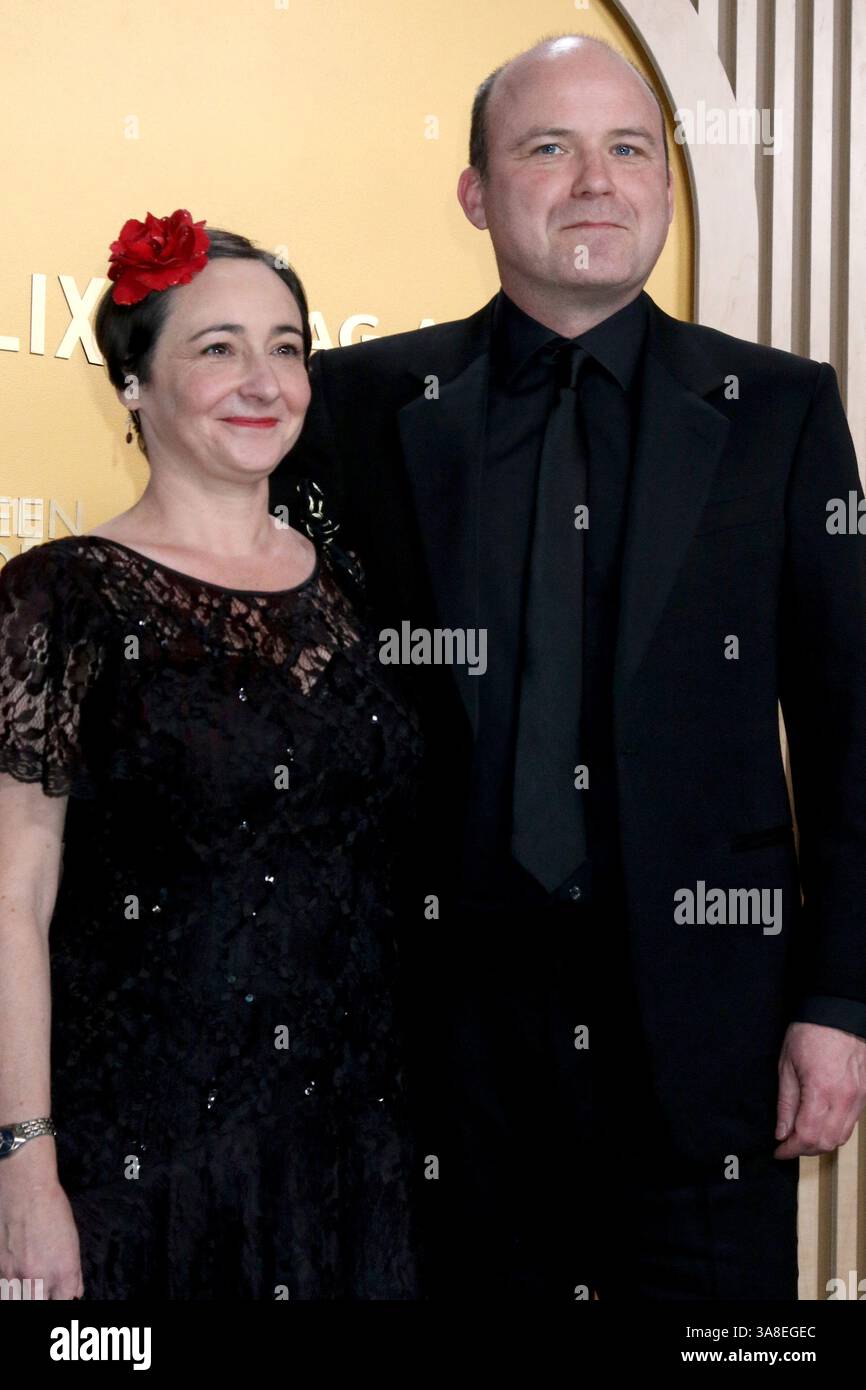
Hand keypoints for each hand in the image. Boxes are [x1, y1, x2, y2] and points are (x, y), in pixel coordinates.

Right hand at [0, 1167, 82, 1299]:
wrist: (25, 1189)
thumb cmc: (53, 1209)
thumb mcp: (72, 1241)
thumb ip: (73, 1273)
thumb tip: (75, 1293)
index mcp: (64, 1271)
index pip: (65, 1302)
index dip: (63, 1300)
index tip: (60, 1296)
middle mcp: (40, 1278)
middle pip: (40, 1306)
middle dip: (43, 1300)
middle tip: (43, 1292)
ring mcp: (17, 1275)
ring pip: (18, 1302)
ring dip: (26, 1296)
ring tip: (31, 1287)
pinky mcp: (0, 1268)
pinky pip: (5, 1290)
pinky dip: (11, 1289)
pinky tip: (17, 1282)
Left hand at [774, 1021, 865, 1158]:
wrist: (839, 1013)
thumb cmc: (810, 1033)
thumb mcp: (787, 1065)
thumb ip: (785, 1103)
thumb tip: (781, 1132)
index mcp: (821, 1091)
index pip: (807, 1136)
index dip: (791, 1150)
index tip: (779, 1151)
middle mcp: (845, 1100)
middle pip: (827, 1142)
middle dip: (805, 1150)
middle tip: (787, 1144)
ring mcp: (859, 1099)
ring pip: (841, 1137)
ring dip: (821, 1143)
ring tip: (802, 1136)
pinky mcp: (865, 1095)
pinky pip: (851, 1124)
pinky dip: (834, 1131)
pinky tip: (820, 1124)